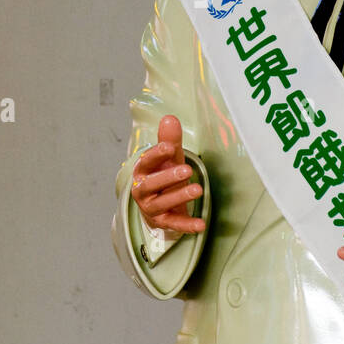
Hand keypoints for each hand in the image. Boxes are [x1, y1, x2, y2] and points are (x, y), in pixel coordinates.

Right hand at [130, 115, 205, 233]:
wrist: (157, 204)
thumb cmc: (162, 175)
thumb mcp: (167, 158)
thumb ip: (169, 140)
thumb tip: (170, 118)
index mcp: (142, 171)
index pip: (146, 162)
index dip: (157, 154)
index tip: (170, 147)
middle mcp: (142, 190)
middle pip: (151, 185)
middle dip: (168, 177)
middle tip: (186, 170)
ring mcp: (151, 208)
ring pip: (162, 204)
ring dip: (179, 197)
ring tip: (198, 189)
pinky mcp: (162, 222)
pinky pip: (174, 224)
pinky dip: (187, 225)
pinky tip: (201, 224)